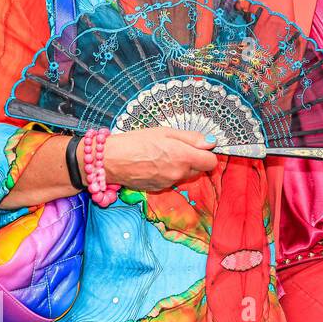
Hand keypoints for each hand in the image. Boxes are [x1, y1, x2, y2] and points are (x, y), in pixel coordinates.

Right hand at [99, 128, 219, 191]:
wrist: (110, 160)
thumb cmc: (136, 142)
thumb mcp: (165, 132)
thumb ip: (191, 138)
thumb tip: (211, 143)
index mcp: (183, 157)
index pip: (211, 162)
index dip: (207, 153)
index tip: (199, 147)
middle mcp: (178, 173)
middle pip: (199, 169)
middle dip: (193, 159)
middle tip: (177, 148)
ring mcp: (169, 183)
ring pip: (184, 175)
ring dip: (180, 167)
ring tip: (162, 155)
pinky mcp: (159, 189)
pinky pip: (171, 181)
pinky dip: (168, 173)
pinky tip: (154, 164)